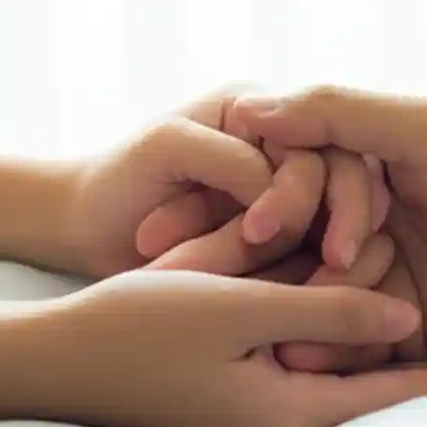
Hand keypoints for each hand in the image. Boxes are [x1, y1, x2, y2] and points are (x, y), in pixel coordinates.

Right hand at [0, 270, 426, 426]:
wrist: (51, 358)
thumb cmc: (138, 328)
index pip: (389, 392)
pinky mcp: (233, 392)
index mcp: (291, 410)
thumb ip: (324, 311)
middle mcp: (280, 418)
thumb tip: (399, 314)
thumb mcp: (239, 307)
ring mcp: (255, 409)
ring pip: (337, 377)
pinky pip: (300, 368)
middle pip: (370, 391)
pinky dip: (330, 345)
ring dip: (376, 352)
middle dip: (421, 367)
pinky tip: (352, 322)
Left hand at [70, 88, 388, 278]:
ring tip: (220, 293)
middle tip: (281, 281)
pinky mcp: (282, 247)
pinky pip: (307, 269)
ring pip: (323, 240)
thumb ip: (229, 159)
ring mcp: (289, 201)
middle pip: (338, 197)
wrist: (88, 229)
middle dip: (312, 240)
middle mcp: (288, 152)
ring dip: (283, 272)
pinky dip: (283, 292)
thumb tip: (282, 189)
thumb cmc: (117, 179)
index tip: (258, 233)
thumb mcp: (167, 148)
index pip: (319, 151)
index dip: (300, 195)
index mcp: (267, 113)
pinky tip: (255, 313)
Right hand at [232, 86, 426, 367]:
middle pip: (290, 239)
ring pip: (313, 291)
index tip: (244, 223)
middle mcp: (366, 215)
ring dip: (295, 307)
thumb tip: (248, 110)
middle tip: (243, 272)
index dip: (263, 197)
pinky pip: (349, 339)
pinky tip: (301, 358)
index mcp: (367, 158)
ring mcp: (383, 273)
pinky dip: (327, 346)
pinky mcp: (401, 327)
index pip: (288, 174)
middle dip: (265, 260)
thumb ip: (340, 113)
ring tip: (266, 331)